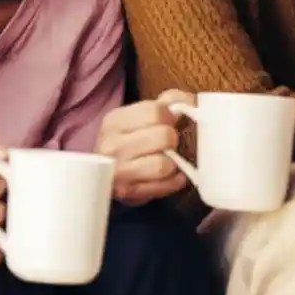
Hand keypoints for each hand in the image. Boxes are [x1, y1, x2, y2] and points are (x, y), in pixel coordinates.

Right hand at [97, 89, 193, 205]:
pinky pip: (165, 185)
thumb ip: (168, 102)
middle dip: (172, 140)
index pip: (157, 111)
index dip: (170, 118)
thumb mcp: (140, 116)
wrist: (103, 176)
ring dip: (172, 163)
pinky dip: (173, 180)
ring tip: (165, 160)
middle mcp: (112, 145)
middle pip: (164, 136)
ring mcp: (118, 171)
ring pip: (164, 164)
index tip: (167, 123)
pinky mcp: (128, 192)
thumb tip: (191, 101)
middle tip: (166, 144)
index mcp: (115, 120)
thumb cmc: (129, 143)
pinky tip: (169, 176)